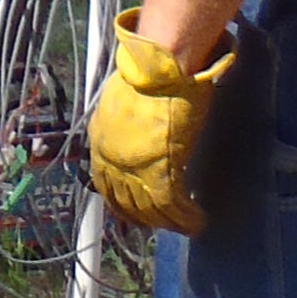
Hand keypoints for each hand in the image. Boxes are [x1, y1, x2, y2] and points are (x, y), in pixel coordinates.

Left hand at [85, 10, 231, 237]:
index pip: (105, 184)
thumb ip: (124, 127)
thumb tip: (136, 134)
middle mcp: (112, 162)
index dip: (120, 203)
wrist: (159, 71)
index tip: (132, 213)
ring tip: (185, 226)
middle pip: (126, 203)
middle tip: (161, 224)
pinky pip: (173, 207)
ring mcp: (135, 170)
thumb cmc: (146, 77)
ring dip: (169, 223)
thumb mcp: (120, 104)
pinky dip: (187, 218)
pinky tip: (197, 222)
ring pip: (151, 210)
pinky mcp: (162, 173)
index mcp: (100, 143)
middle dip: (145, 218)